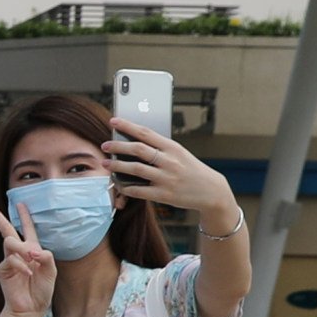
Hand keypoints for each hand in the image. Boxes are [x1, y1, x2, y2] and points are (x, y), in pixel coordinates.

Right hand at [0, 204, 56, 316]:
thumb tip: (33, 249)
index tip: (20, 203)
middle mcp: (19, 252)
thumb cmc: (42, 290)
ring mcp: (9, 260)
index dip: (24, 216)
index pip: (27, 229)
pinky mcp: (3, 269)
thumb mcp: (51, 272)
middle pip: (7, 230)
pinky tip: (28, 272)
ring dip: (21, 247)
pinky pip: (10, 259)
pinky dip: (21, 264)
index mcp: (32, 250)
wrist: (31, 308)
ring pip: (10, 241)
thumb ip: (46, 258)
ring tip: (30, 258)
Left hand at [104, 120, 238, 224]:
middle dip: (118, 146)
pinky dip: (126, 187)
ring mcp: (166, 178)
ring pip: (135, 169)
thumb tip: (136, 140)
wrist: (211, 191)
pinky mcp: (164, 194)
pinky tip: (118, 184)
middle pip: (138, 149)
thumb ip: (160, 148)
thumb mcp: (180, 153)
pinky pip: (139, 190)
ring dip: (117, 165)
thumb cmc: (192, 170)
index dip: (127, 126)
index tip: (113, 121)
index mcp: (172, 147)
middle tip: (105, 145)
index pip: (146, 133)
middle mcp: (169, 161)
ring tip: (106, 163)